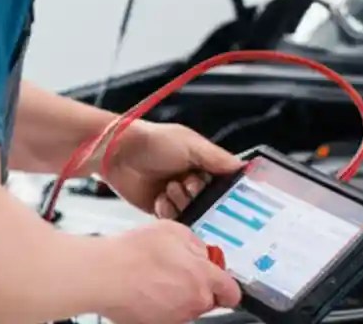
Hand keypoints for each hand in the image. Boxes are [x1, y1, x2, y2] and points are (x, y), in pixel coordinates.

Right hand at [98, 219, 241, 323]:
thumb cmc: (134, 252)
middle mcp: (193, 303)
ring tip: (154, 277)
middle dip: (196, 285)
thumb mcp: (174, 230)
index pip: (232, 291)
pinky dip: (159, 304)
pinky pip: (166, 314)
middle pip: (207, 299)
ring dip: (176, 294)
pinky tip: (145, 289)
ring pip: (185, 307)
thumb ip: (196, 244)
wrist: (104, 275)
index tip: (221, 279)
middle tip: (176, 269)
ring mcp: (174, 318)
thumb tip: (202, 253)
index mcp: (202, 279)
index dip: (226, 284)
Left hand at [102, 121, 242, 217]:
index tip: (225, 195)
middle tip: (188, 185)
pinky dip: (167, 212)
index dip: (225, 190)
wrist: (118, 153)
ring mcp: (176, 195)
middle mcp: (192, 180)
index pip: (225, 182)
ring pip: (192, 212)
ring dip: (181, 203)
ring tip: (169, 188)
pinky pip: (173, 221)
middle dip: (199, 196)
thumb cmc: (152, 141)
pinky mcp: (161, 209)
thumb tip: (244, 167)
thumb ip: (217, 158)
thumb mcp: (190, 144)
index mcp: (203, 162)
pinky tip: (159, 199)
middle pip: (209, 201)